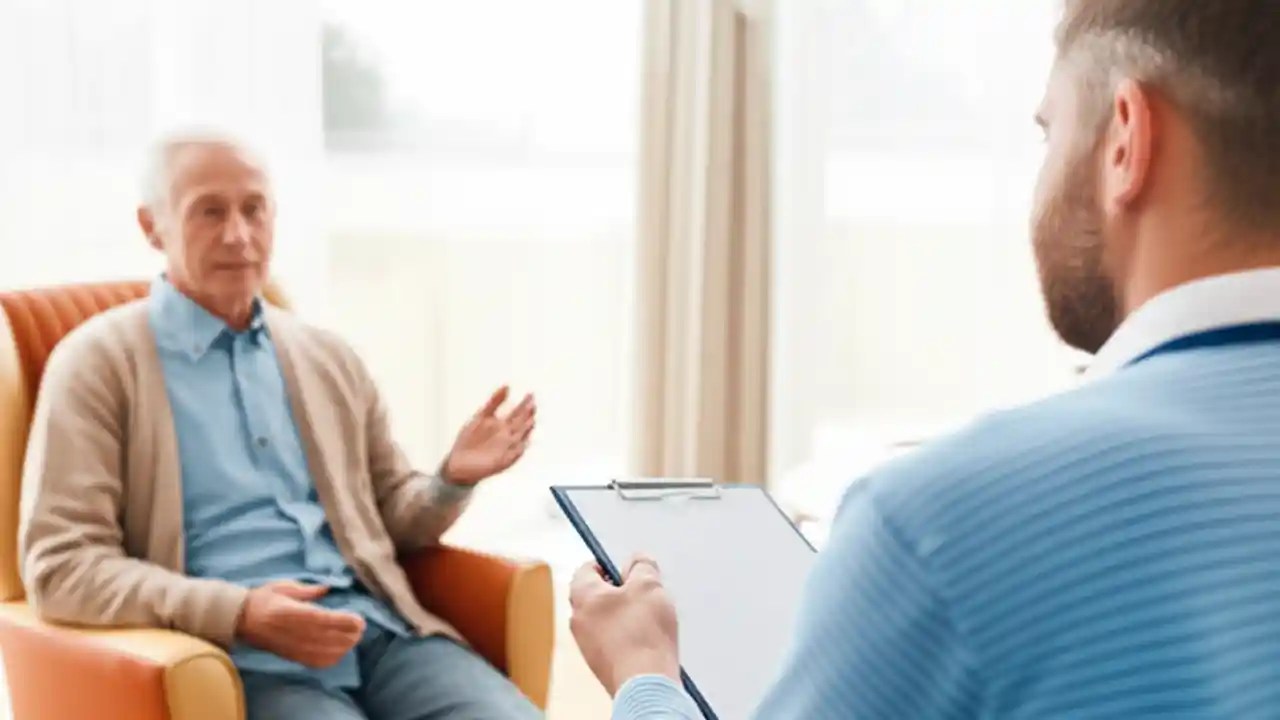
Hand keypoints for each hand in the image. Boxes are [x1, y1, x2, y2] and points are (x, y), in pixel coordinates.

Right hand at [236, 581, 365, 667]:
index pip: (323, 620)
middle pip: (329, 638)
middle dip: (350, 634)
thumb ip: (307, 589)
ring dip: (345, 646)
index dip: (344, 621)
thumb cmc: (264, 599)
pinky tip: (340, 649)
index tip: (359, 619)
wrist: (241, 620)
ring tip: (353, 636)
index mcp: (292, 612)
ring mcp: (294, 647)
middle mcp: (294, 633)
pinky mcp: (293, 656)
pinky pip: (318, 662)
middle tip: (360, 625)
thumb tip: (327, 588)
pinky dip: (333, 658)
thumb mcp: (283, 586)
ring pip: (326, 653)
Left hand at [443, 385, 535, 485]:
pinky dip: (518, 450)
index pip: (517, 413)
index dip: (524, 404)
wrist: (458, 463)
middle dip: (526, 415)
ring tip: (530, 421)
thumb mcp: (480, 416)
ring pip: (519, 438)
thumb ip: (494, 402)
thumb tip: (507, 386)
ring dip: (525, 430)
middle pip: (520, 424)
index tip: (530, 395)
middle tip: (532, 404)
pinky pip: (514, 455)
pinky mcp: (503, 461)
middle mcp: (507, 436)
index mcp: (502, 425)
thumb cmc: (469, 440)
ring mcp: (506, 448)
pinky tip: (523, 443)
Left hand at [569, 555, 680, 695]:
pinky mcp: (601, 663)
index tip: (627, 567)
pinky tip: (647, 641)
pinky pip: (612, 641)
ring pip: (605, 619)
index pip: (587, 568)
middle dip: (620, 590)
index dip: (609, 563)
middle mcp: (578, 619)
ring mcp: (587, 644)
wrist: (645, 683)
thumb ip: (642, 565)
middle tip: (644, 592)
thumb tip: (638, 562)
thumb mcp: (649, 585)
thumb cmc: (642, 634)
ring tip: (649, 619)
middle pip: (597, 594)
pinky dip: (627, 637)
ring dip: (625, 615)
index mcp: (583, 595)